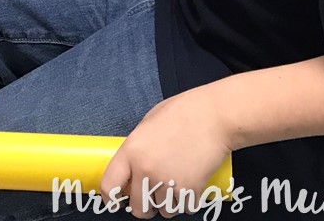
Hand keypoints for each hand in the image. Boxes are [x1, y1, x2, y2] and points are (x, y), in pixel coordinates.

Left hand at [101, 90, 231, 217]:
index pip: (109, 187)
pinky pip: (184, 208)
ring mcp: (168, 183)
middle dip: (144, 205)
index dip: (111, 198)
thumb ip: (136, 149)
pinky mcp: (190, 191)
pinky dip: (187, 201)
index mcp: (131, 151)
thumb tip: (130, 170)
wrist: (213, 116)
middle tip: (152, 193)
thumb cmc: (181, 113)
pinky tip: (191, 181)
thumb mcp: (148, 124)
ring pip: (163, 211)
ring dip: (167, 202)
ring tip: (175, 180)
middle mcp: (146, 171)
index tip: (117, 200)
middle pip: (138, 209)